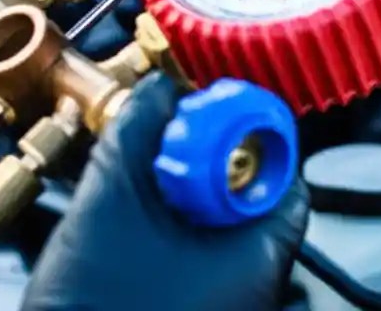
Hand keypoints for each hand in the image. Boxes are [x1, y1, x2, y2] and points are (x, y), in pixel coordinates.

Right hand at [22, 73, 308, 310]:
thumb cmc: (95, 307)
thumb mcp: (110, 199)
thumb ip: (135, 132)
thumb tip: (157, 91)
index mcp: (260, 256)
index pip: (284, 175)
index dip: (250, 133)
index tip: (217, 113)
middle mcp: (256, 281)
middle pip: (249, 192)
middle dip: (208, 158)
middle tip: (170, 140)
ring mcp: (228, 296)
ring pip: (220, 221)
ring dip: (185, 190)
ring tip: (145, 176)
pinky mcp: (198, 300)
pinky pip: (197, 247)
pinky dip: (172, 222)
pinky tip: (135, 215)